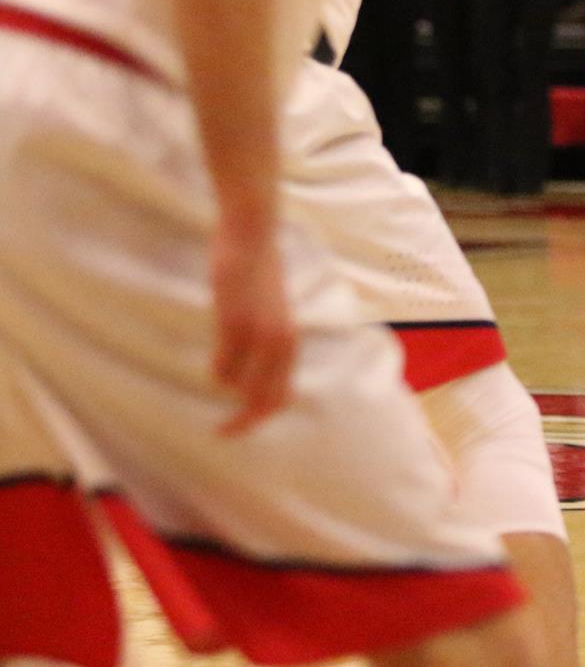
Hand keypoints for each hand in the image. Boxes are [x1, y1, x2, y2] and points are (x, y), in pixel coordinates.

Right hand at [210, 226, 294, 436]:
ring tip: (216, 370)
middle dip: (244, 422)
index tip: (238, 426)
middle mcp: (281, 342)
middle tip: (221, 433)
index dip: (262, 417)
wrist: (253, 233)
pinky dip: (216, 372)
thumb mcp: (269, 309)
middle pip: (265, 401)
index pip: (282, 395)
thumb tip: (253, 363)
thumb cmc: (257, 269)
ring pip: (241, 387)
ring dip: (225, 388)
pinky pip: (223, 366)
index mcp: (290, 340)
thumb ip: (266, 335)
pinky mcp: (235, 324)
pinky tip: (211, 362)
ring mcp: (259, 335)